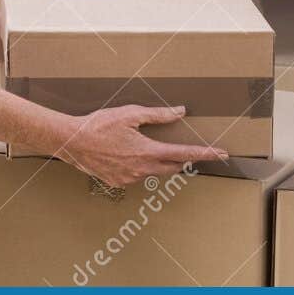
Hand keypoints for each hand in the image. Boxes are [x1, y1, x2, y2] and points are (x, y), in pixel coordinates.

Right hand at [54, 105, 227, 186]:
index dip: (206, 154)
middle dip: (179, 158)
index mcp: (148, 151)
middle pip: (173, 166)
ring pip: (154, 171)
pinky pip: (136, 176)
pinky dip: (136, 166)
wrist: (71, 142)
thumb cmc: (98, 125)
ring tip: (137, 146)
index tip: (222, 154)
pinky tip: (122, 155)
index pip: (185, 154)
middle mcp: (143, 169)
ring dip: (154, 161)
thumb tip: (179, 111)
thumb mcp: (129, 114)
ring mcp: (130, 179)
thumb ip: (157, 115)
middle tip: (176, 148)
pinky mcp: (118, 183)